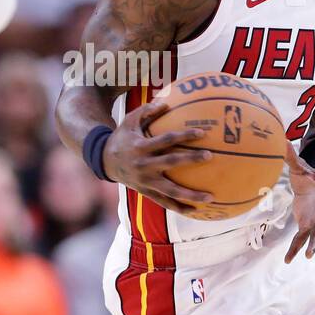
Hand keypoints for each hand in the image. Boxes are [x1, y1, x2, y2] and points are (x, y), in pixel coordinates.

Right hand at [101, 99, 213, 214]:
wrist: (104, 161)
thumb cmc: (122, 137)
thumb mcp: (130, 120)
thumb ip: (147, 111)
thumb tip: (167, 103)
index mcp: (141, 147)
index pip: (166, 140)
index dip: (184, 136)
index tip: (202, 133)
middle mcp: (144, 165)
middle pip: (171, 162)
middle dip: (191, 159)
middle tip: (210, 156)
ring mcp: (146, 181)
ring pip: (171, 190)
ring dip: (191, 195)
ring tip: (210, 197)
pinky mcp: (146, 192)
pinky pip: (165, 202)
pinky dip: (180, 208)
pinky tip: (196, 211)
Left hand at [284, 142, 314, 263]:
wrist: (313, 189)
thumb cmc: (310, 177)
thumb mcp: (302, 168)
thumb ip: (292, 157)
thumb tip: (281, 141)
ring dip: (312, 245)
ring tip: (307, 256)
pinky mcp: (307, 226)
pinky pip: (301, 239)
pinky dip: (295, 249)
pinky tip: (287, 260)